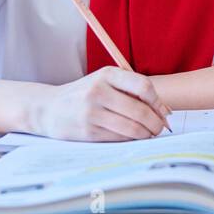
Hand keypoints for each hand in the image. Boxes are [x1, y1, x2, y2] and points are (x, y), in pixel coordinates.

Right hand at [29, 67, 170, 140]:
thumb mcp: (104, 82)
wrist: (49, 108)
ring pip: (132, 127)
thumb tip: (164, 111)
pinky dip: (131, 140)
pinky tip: (133, 138)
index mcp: (107, 74)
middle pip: (140, 110)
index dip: (158, 102)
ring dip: (146, 134)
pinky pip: (119, 138)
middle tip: (160, 128)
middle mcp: (98, 91)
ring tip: (149, 135)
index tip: (163, 112)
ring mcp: (91, 112)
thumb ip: (131, 90)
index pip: (143, 86)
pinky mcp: (87, 131)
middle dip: (156, 123)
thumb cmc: (85, 95)